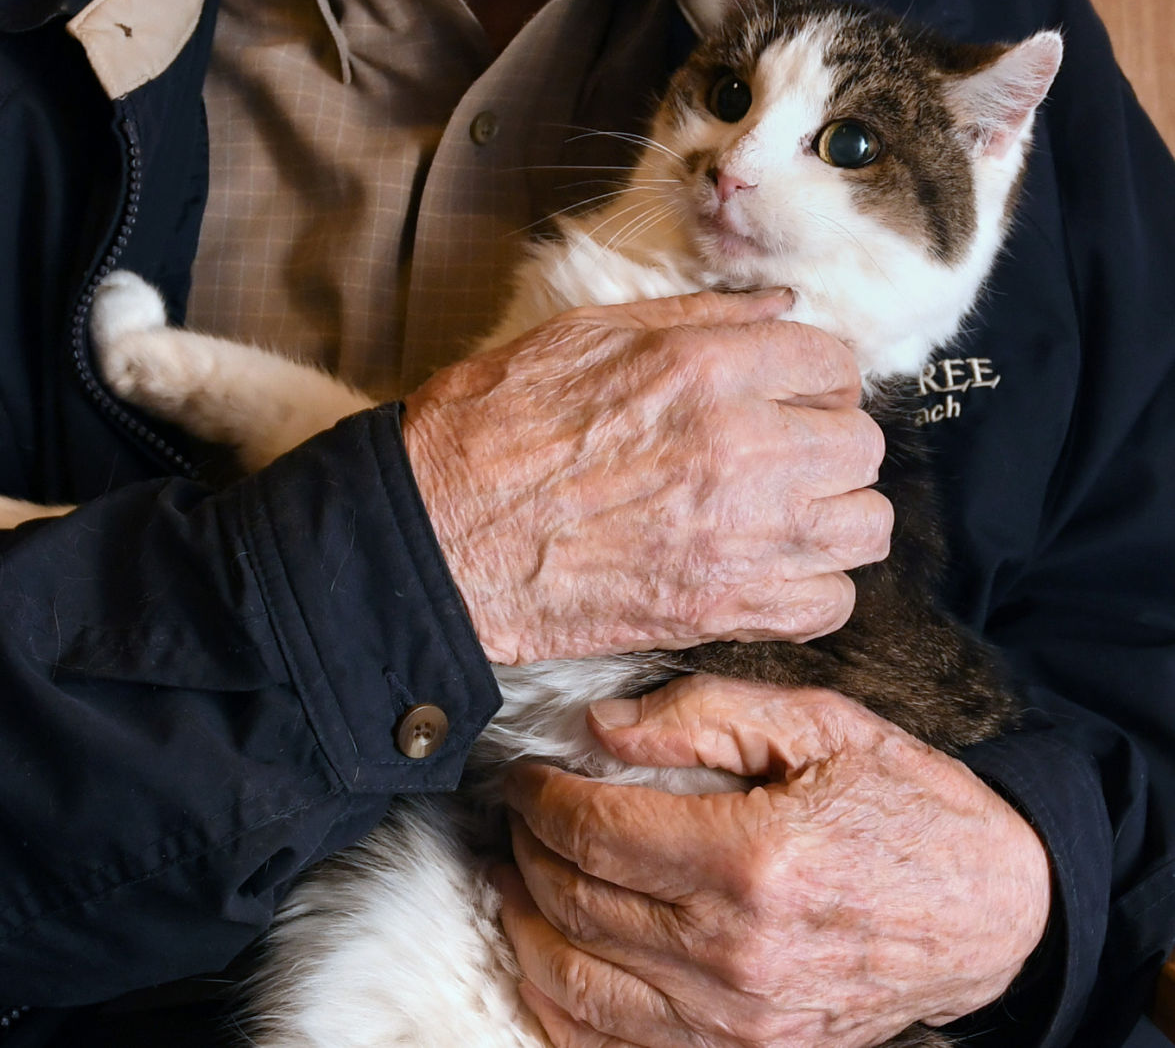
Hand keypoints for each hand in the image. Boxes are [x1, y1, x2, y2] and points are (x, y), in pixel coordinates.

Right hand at [402, 294, 888, 663]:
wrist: (438, 535)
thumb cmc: (495, 425)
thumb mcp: (588, 333)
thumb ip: (696, 318)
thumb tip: (778, 307)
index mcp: (704, 367)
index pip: (831, 360)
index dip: (812, 373)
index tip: (788, 389)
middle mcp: (739, 448)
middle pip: (860, 444)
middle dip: (827, 440)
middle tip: (781, 447)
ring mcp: (738, 537)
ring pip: (864, 525)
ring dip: (831, 514)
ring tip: (780, 509)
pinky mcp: (723, 610)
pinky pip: (831, 602)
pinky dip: (808, 588)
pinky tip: (761, 565)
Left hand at [499, 676, 1051, 1047]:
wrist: (992, 909)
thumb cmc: (907, 804)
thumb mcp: (822, 724)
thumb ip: (704, 714)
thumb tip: (601, 726)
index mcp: (754, 857)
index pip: (599, 832)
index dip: (541, 798)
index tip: (525, 774)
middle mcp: (737, 951)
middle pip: (579, 903)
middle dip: (526, 850)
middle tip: (515, 813)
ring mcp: (741, 1020)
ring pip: (583, 985)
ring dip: (526, 928)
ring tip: (508, 880)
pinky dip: (563, 1009)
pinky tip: (545, 961)